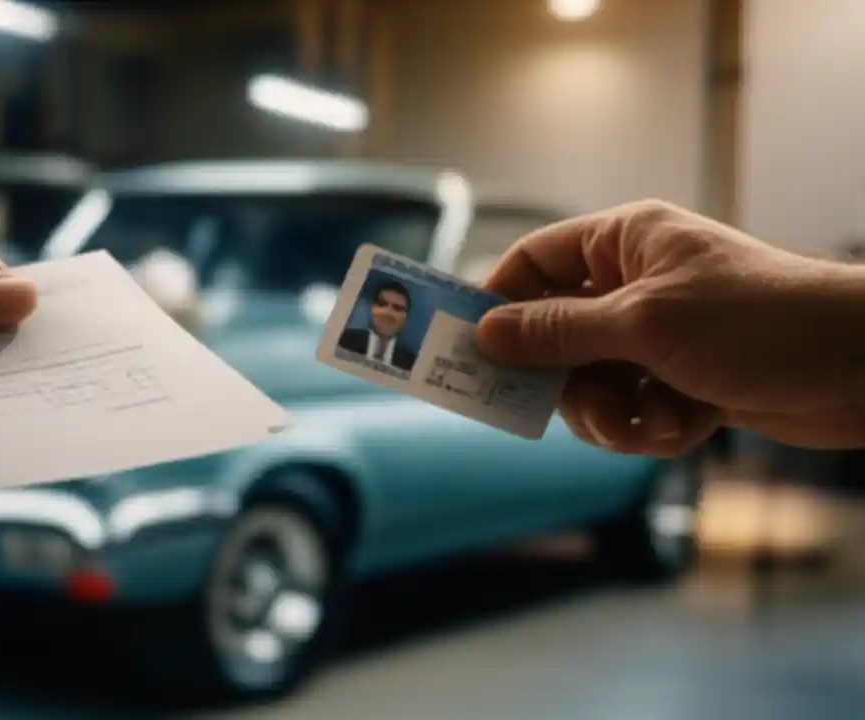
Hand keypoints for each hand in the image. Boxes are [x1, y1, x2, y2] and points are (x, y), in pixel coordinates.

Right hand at [475, 200, 864, 454]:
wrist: (863, 368)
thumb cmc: (759, 321)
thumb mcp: (645, 322)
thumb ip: (559, 330)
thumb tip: (487, 333)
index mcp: (624, 243)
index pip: (534, 263)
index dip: (497, 302)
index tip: (467, 348)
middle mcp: (635, 285)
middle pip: (554, 336)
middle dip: (564, 381)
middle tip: (565, 408)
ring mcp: (659, 336)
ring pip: (591, 384)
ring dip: (610, 415)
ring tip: (644, 425)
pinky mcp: (684, 380)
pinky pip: (632, 410)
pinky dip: (651, 428)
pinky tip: (686, 428)